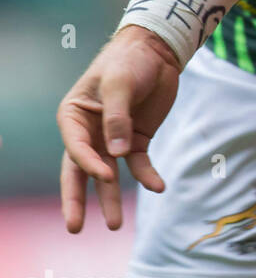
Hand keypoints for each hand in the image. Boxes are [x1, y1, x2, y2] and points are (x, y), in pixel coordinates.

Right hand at [57, 26, 180, 232]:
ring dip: (110, 199)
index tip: (107, 174)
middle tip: (74, 228)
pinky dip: (147, 176)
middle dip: (77, 200)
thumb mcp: (120, 83)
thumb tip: (116, 154)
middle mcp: (89, 132)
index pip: (76, 148)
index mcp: (74, 116)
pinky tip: (158, 186)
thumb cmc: (129, 61)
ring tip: (115, 225)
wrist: (158, 50)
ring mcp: (112, 138)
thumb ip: (117, 117)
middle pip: (80, 170)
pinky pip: (139, 164)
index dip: (89, 164)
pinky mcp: (136, 140)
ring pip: (108, 175)